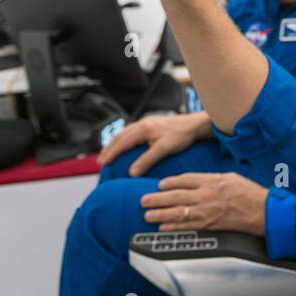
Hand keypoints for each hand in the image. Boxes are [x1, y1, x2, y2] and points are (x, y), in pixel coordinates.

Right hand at [96, 112, 212, 175]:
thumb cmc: (181, 136)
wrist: (194, 124)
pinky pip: (132, 131)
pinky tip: (125, 146)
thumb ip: (147, 160)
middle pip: (120, 136)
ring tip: (108, 153)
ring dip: (115, 143)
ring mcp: (146, 122)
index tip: (102, 164)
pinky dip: (124, 139)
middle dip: (109, 148)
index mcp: (143, 129)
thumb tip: (131, 173)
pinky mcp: (151, 123)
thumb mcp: (164, 149)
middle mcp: (142, 123)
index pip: (122, 142)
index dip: (111, 153)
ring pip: (125, 132)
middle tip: (101, 161)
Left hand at [140, 172, 267, 235]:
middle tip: (144, 200)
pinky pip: (187, 226)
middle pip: (175, 196)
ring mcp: (206, 211)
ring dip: (159, 214)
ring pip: (177, 212)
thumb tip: (195, 180)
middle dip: (157, 198)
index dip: (169, 183)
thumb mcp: (228, 176)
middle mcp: (205, 195)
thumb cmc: (248, 192)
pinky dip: (172, 227)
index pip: (184, 180)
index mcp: (210, 180)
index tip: (159, 184)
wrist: (261, 210)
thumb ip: (210, 178)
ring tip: (147, 215)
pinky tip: (162, 227)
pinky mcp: (209, 225)